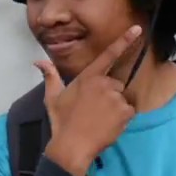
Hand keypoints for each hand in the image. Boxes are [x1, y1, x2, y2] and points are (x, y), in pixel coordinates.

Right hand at [38, 25, 142, 175]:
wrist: (72, 146)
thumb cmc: (61, 121)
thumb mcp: (53, 97)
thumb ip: (50, 76)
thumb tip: (38, 61)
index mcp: (88, 77)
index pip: (108, 55)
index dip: (124, 41)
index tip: (137, 29)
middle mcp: (104, 83)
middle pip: (116, 84)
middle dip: (109, 95)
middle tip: (95, 111)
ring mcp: (115, 97)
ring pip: (122, 99)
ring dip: (115, 108)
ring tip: (100, 121)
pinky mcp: (124, 111)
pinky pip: (129, 111)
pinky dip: (122, 119)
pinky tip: (108, 126)